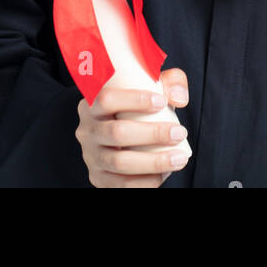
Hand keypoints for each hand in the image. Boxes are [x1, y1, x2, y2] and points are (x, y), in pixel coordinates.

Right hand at [75, 67, 189, 186]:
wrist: (125, 134)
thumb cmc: (139, 108)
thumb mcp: (151, 87)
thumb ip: (170, 82)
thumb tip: (177, 97)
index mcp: (92, 105)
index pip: (107, 99)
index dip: (134, 100)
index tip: (162, 101)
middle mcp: (87, 131)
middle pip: (117, 133)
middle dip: (152, 134)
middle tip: (179, 133)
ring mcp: (91, 157)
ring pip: (120, 163)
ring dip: (154, 162)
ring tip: (179, 157)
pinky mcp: (99, 178)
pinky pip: (122, 185)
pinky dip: (146, 182)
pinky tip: (165, 173)